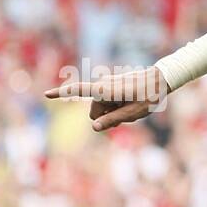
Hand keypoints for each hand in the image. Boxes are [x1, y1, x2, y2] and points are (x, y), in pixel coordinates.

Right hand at [44, 66, 171, 131]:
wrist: (160, 80)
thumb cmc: (149, 97)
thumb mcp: (133, 113)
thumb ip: (113, 120)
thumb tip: (94, 126)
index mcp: (106, 90)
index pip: (79, 90)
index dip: (62, 93)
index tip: (46, 94)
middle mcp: (103, 84)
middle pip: (94, 110)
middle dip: (106, 117)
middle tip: (127, 117)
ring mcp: (107, 84)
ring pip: (101, 107)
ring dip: (113, 112)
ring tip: (131, 108)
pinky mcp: (111, 85)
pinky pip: (108, 101)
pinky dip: (116, 106)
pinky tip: (130, 104)